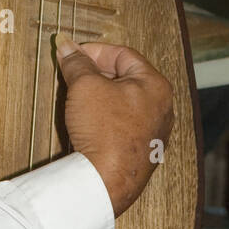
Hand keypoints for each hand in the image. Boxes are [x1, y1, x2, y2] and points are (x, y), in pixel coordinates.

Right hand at [55, 34, 173, 217]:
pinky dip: (105, 117)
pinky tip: (87, 122)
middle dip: (96, 73)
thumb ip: (77, 63)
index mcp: (155, 85)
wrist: (106, 181)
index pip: (123, 54)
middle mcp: (161, 107)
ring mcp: (153, 131)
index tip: (74, 54)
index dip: (95, 51)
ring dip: (99, 96)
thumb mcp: (85, 87)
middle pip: (125, 77)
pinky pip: (123, 124)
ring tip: (77, 97)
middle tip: (72, 74)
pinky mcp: (142, 151)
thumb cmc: (104, 131)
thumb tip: (67, 46)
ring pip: (123, 102)